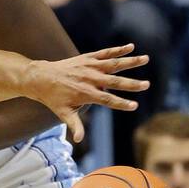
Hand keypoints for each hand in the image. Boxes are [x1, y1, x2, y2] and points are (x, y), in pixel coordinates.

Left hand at [27, 44, 148, 143]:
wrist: (41, 77)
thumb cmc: (54, 98)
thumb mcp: (63, 113)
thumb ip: (74, 125)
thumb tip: (79, 140)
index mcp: (86, 93)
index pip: (107, 99)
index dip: (121, 103)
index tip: (134, 106)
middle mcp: (90, 78)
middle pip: (115, 81)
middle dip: (131, 84)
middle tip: (146, 85)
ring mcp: (90, 66)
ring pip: (113, 63)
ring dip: (130, 61)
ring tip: (146, 59)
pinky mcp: (88, 58)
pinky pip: (105, 53)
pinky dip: (118, 49)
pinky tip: (131, 46)